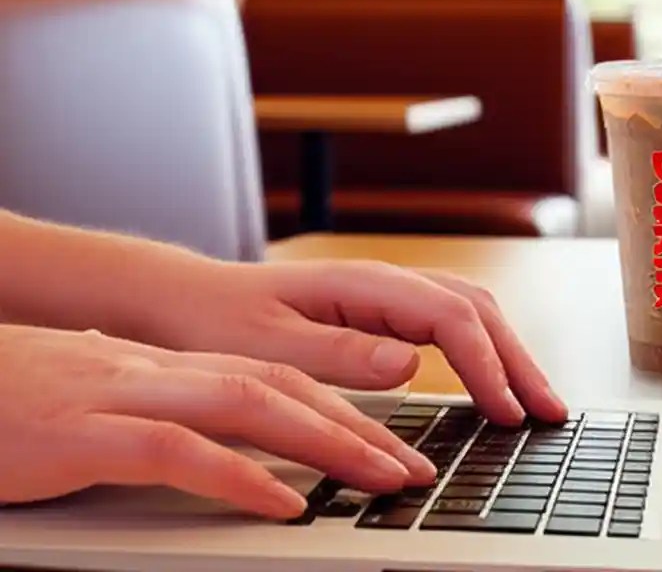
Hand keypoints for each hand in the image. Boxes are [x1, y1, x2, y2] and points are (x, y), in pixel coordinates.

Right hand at [0, 325, 435, 517]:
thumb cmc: (8, 402)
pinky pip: (179, 452)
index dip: (340, 410)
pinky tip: (287, 503)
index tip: (391, 446)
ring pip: (249, 406)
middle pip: (282, 387)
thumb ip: (160, 416)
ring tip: (380, 481)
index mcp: (165, 368)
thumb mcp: (98, 407)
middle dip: (357, 429)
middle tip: (412, 471)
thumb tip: (214, 444)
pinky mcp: (84, 435)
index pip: (276, 378)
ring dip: (327, 444)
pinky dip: (241, 477)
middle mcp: (157, 373)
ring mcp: (121, 398)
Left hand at [136, 260, 566, 426]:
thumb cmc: (218, 321)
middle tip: (550, 413)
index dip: (487, 366)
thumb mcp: (268, 345)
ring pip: (473, 314)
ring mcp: (390, 293)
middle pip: (477, 311)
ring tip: (538, 403)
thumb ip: (340, 352)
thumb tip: (412, 361)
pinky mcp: (386, 311)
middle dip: (520, 361)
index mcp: (365, 284)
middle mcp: (387, 281)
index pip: (452, 319)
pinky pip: (453, 325)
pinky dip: (486, 353)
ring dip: (511, 356)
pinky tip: (495, 383)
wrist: (187, 299)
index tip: (507, 413)